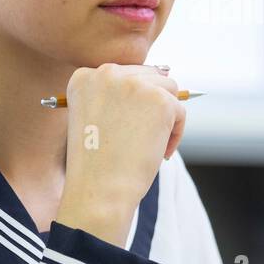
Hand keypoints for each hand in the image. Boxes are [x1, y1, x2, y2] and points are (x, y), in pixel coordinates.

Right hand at [53, 63, 185, 246]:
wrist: (99, 189)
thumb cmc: (97, 162)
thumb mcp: (95, 118)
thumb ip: (117, 95)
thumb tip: (163, 75)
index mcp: (84, 77)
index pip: (123, 74)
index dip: (130, 103)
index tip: (122, 128)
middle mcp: (106, 74)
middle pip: (147, 76)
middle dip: (151, 106)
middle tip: (140, 138)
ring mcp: (134, 84)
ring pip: (168, 88)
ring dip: (166, 115)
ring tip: (152, 143)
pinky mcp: (159, 100)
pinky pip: (179, 110)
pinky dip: (175, 133)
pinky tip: (160, 152)